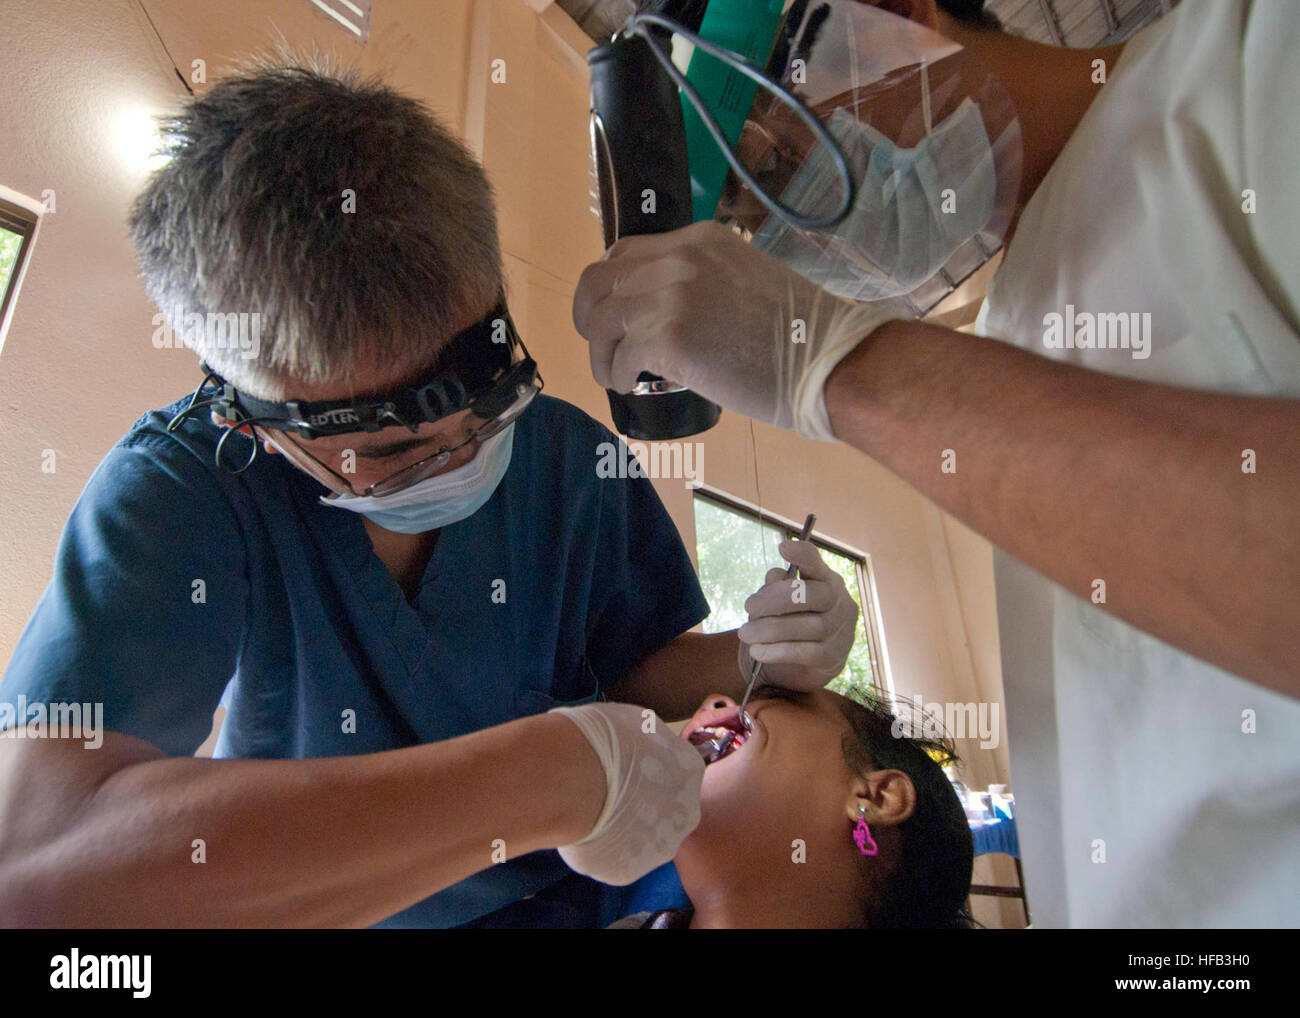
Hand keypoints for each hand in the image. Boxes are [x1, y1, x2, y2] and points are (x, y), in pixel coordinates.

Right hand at [547, 702, 704, 885]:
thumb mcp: (634, 723)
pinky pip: (613, 857)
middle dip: (641, 805)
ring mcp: (658, 846)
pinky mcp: (628, 871)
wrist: (574, 779)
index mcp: (688, 770)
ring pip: (640, 839)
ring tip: (588, 809)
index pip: (675, 773)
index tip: (624, 767)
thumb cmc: (601, 738)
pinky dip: (598, 846)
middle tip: (608, 792)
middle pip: (665, 812)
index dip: (648, 770)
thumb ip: (647, 743)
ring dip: (621, 829)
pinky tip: (581, 828)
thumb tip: (638, 746)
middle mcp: (684, 813)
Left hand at [572, 220, 901, 439]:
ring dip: (602, 352)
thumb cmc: (800, 333)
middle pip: (600, 280)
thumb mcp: (745, 281)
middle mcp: (678, 259)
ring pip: (602, 320)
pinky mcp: (669, 338)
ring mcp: (671, 296)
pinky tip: (632, 387)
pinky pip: (619, 357)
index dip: (611, 285)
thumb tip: (667, 312)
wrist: (826, 359)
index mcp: (698, 240)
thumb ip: (703, 282)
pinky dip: (617, 376)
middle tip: (602, 344)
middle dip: (590, 316)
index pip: (626, 251)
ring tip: (616, 374)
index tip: (615, 313)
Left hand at [738, 538, 858, 690]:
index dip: (802, 554)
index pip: (817, 563)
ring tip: (745, 633)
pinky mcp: (831, 658)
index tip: (783, 547)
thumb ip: (778, 587)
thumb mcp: (784, 601)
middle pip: (810, 594)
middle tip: (749, 607)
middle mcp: (839, 603)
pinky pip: (802, 652)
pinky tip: (757, 650)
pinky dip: (775, 651)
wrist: (806, 666)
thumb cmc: (794, 621)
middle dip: (774, 599)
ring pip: (805, 626)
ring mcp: (839, 632)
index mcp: (827, 581)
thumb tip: (774, 577)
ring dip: (768, 629)